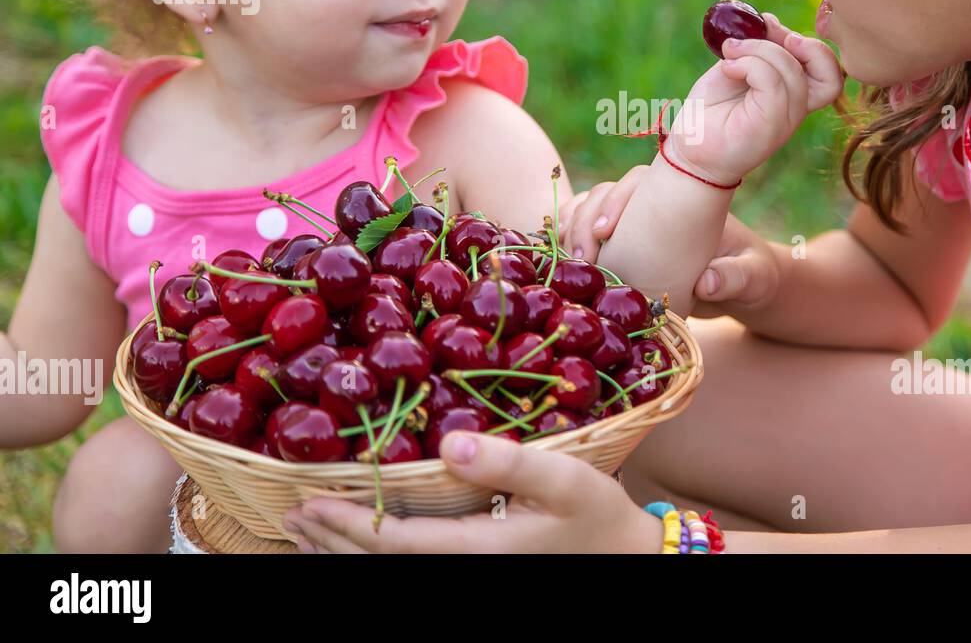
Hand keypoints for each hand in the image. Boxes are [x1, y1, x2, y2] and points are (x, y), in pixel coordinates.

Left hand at [281, 431, 662, 552]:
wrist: (628, 560)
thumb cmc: (598, 516)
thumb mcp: (565, 479)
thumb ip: (509, 462)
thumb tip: (449, 443)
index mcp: (479, 550)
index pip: (395, 541)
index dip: (349, 523)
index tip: (310, 501)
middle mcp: (463, 573)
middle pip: (381, 566)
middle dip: (331, 541)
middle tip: (290, 515)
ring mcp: (466, 579)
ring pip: (390, 576)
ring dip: (343, 557)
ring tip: (305, 537)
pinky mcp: (474, 573)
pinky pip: (410, 572)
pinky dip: (372, 562)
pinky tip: (358, 551)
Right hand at [562, 168, 778, 317]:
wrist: (745, 284)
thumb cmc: (753, 272)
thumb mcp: (752, 275)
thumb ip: (735, 277)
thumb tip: (707, 283)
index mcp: (684, 197)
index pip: (639, 182)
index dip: (616, 201)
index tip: (605, 233)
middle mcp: (654, 204)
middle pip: (605, 194)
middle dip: (584, 218)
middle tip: (581, 255)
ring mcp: (635, 224)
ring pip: (588, 211)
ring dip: (570, 229)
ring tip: (564, 259)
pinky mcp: (624, 248)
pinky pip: (585, 235)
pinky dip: (567, 241)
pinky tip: (559, 260)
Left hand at [665, 12, 842, 186]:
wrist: (689, 148)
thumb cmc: (711, 110)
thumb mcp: (737, 67)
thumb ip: (757, 48)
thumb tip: (768, 22)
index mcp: (794, 94)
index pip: (832, 69)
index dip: (813, 44)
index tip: (773, 28)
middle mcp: (796, 108)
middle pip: (827, 68)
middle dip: (793, 40)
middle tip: (758, 34)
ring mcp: (786, 119)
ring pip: (793, 71)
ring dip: (759, 50)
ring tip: (730, 53)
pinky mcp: (768, 126)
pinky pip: (771, 82)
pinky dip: (748, 64)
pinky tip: (728, 68)